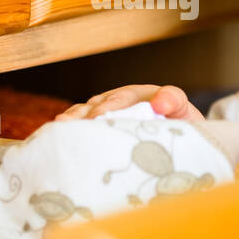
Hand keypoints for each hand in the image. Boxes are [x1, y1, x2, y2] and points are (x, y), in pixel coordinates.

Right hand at [54, 84, 202, 121]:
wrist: (178, 131)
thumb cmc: (179, 121)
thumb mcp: (183, 110)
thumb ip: (174, 100)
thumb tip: (159, 102)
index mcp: (139, 94)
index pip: (122, 98)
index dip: (110, 106)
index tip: (99, 117)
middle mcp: (118, 101)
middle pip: (96, 105)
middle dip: (80, 116)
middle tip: (65, 126)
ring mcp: (105, 113)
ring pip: (84, 115)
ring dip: (70, 124)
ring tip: (55, 133)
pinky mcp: (98, 128)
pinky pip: (81, 128)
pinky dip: (69, 134)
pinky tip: (55, 144)